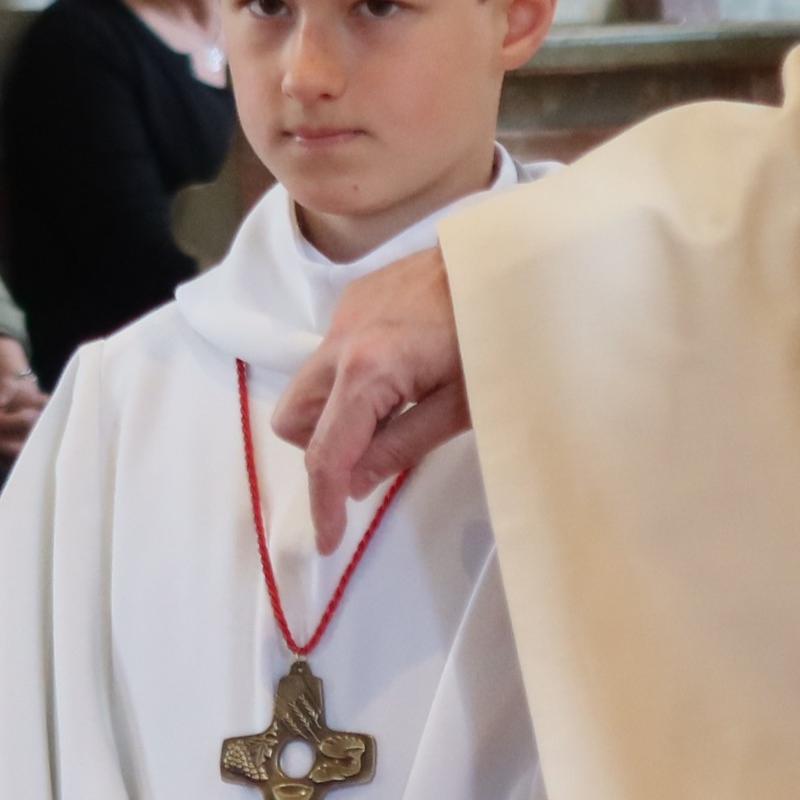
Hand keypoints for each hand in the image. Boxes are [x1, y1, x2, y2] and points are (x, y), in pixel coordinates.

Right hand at [274, 247, 469, 553]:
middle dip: (320, 448)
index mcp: (367, 371)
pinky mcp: (356, 296)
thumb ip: (401, 447)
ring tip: (397, 409)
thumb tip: (354, 484)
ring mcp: (345, 312)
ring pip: (309, 383)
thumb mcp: (460, 408)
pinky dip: (352, 376)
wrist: (506, 259)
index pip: (327, 454)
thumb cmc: (497, 337)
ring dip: (337, 411)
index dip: (325, 504)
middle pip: (294, 416)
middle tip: (372, 454)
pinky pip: (333, 351)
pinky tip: (404, 370)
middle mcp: (341, 339)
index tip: (328, 540)